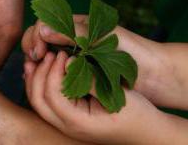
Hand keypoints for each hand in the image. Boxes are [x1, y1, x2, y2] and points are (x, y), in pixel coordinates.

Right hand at [22, 16, 170, 107]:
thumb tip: (41, 30)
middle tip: (34, 62)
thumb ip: (72, 32)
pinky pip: (54, 69)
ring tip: (34, 72)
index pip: (44, 24)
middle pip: (40, 38)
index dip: (36, 37)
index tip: (38, 52)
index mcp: (75, 25)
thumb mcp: (100, 36)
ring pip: (45, 54)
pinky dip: (45, 73)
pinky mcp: (76, 72)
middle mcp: (70, 38)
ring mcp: (72, 55)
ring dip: (37, 62)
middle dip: (32, 48)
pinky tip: (41, 80)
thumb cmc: (131, 50)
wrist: (154, 74)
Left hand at [24, 51, 172, 143]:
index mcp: (77, 122)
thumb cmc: (139, 114)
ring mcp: (66, 125)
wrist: (151, 133)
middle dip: (38, 74)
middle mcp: (67, 127)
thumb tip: (68, 61)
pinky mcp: (69, 119)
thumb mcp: (117, 95)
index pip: (51, 95)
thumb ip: (90, 79)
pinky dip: (43, 84)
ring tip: (42, 58)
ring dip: (36, 78)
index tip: (63, 54)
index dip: (53, 71)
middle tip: (48, 54)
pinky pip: (47, 102)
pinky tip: (48, 69)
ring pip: (38, 102)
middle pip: (37, 100)